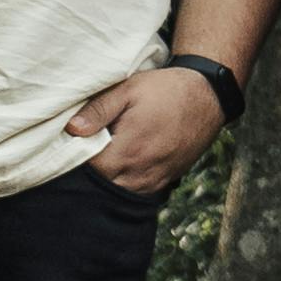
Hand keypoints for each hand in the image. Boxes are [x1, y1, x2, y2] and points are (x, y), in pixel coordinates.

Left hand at [67, 60, 227, 194]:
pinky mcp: (168, 179)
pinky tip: (128, 162)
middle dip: (94, 170)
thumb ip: (99, 110)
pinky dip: (129, 181)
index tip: (77, 142)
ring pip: (121, 191)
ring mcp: (157, 178)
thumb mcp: (129, 89)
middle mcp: (142, 170)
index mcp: (128, 149)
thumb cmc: (166, 89)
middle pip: (104, 184)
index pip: (90, 168)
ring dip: (111, 177)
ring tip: (111, 154)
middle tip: (93, 147)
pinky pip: (141, 190)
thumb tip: (72, 129)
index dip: (78, 156)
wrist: (208, 96)